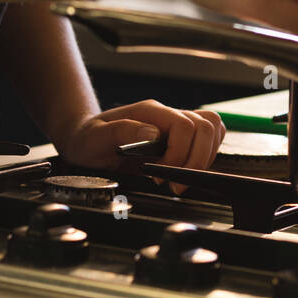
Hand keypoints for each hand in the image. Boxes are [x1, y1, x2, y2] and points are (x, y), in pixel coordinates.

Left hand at [54, 99, 225, 187]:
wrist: (84, 139)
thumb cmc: (88, 139)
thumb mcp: (94, 138)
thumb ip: (120, 131)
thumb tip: (153, 134)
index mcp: (150, 112)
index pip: (186, 125)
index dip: (182, 154)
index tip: (163, 178)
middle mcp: (167, 115)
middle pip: (207, 126)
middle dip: (198, 160)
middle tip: (175, 184)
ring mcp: (175, 125)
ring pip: (212, 129)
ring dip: (205, 157)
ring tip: (181, 178)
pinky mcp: (179, 138)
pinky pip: (208, 139)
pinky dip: (205, 157)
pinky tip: (184, 172)